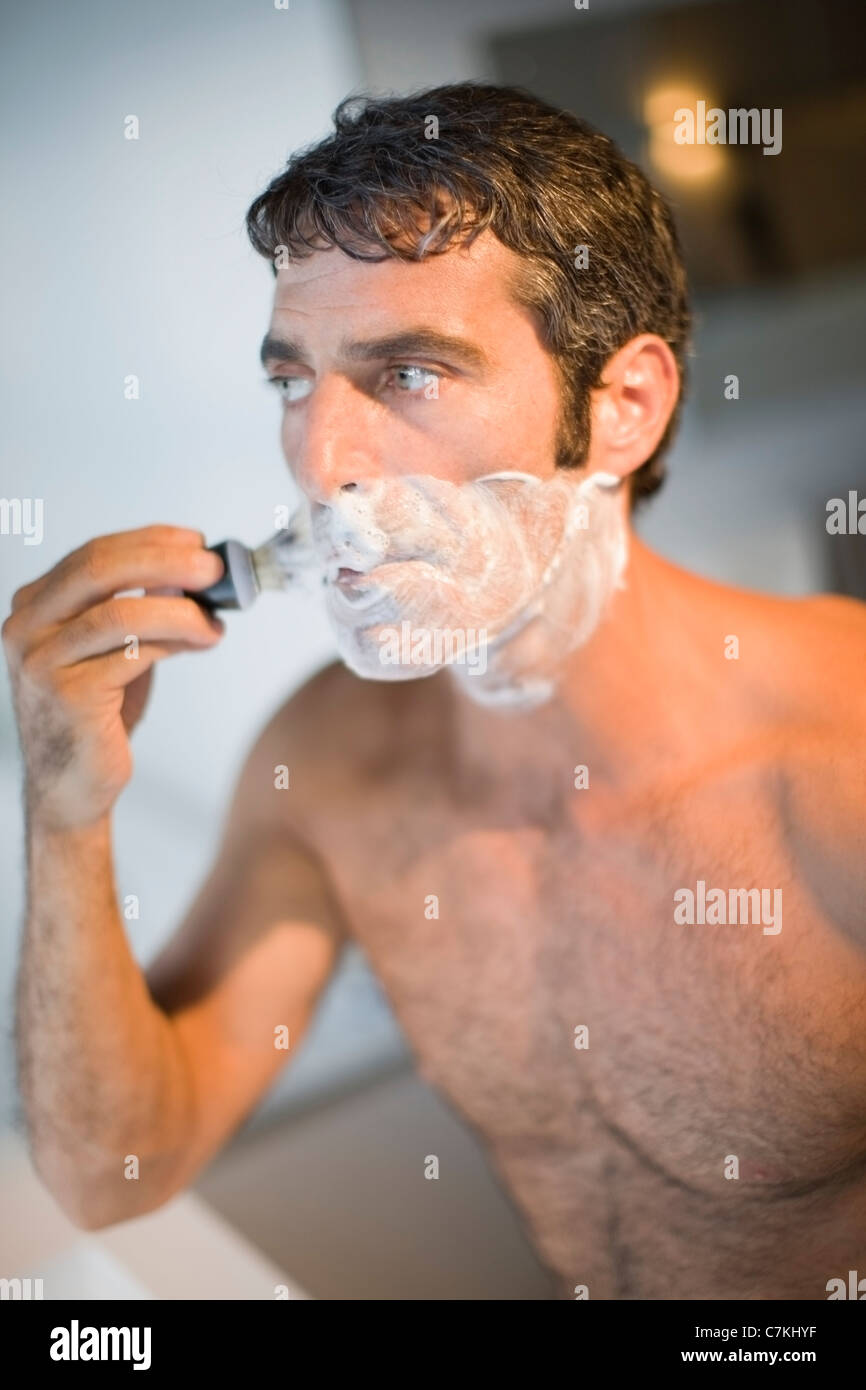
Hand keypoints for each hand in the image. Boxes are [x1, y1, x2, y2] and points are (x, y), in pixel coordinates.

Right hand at [2, 525, 224, 830]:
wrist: (72, 786)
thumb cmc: (98, 715)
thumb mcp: (118, 648)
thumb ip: (142, 607)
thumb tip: (188, 570)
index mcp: (34, 605)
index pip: (94, 554)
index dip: (150, 541)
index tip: (195, 541)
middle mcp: (26, 627)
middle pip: (99, 569)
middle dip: (164, 560)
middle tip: (211, 568)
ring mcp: (41, 661)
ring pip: (118, 613)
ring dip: (178, 610)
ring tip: (213, 621)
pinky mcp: (67, 695)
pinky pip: (131, 654)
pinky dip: (173, 642)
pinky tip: (199, 643)